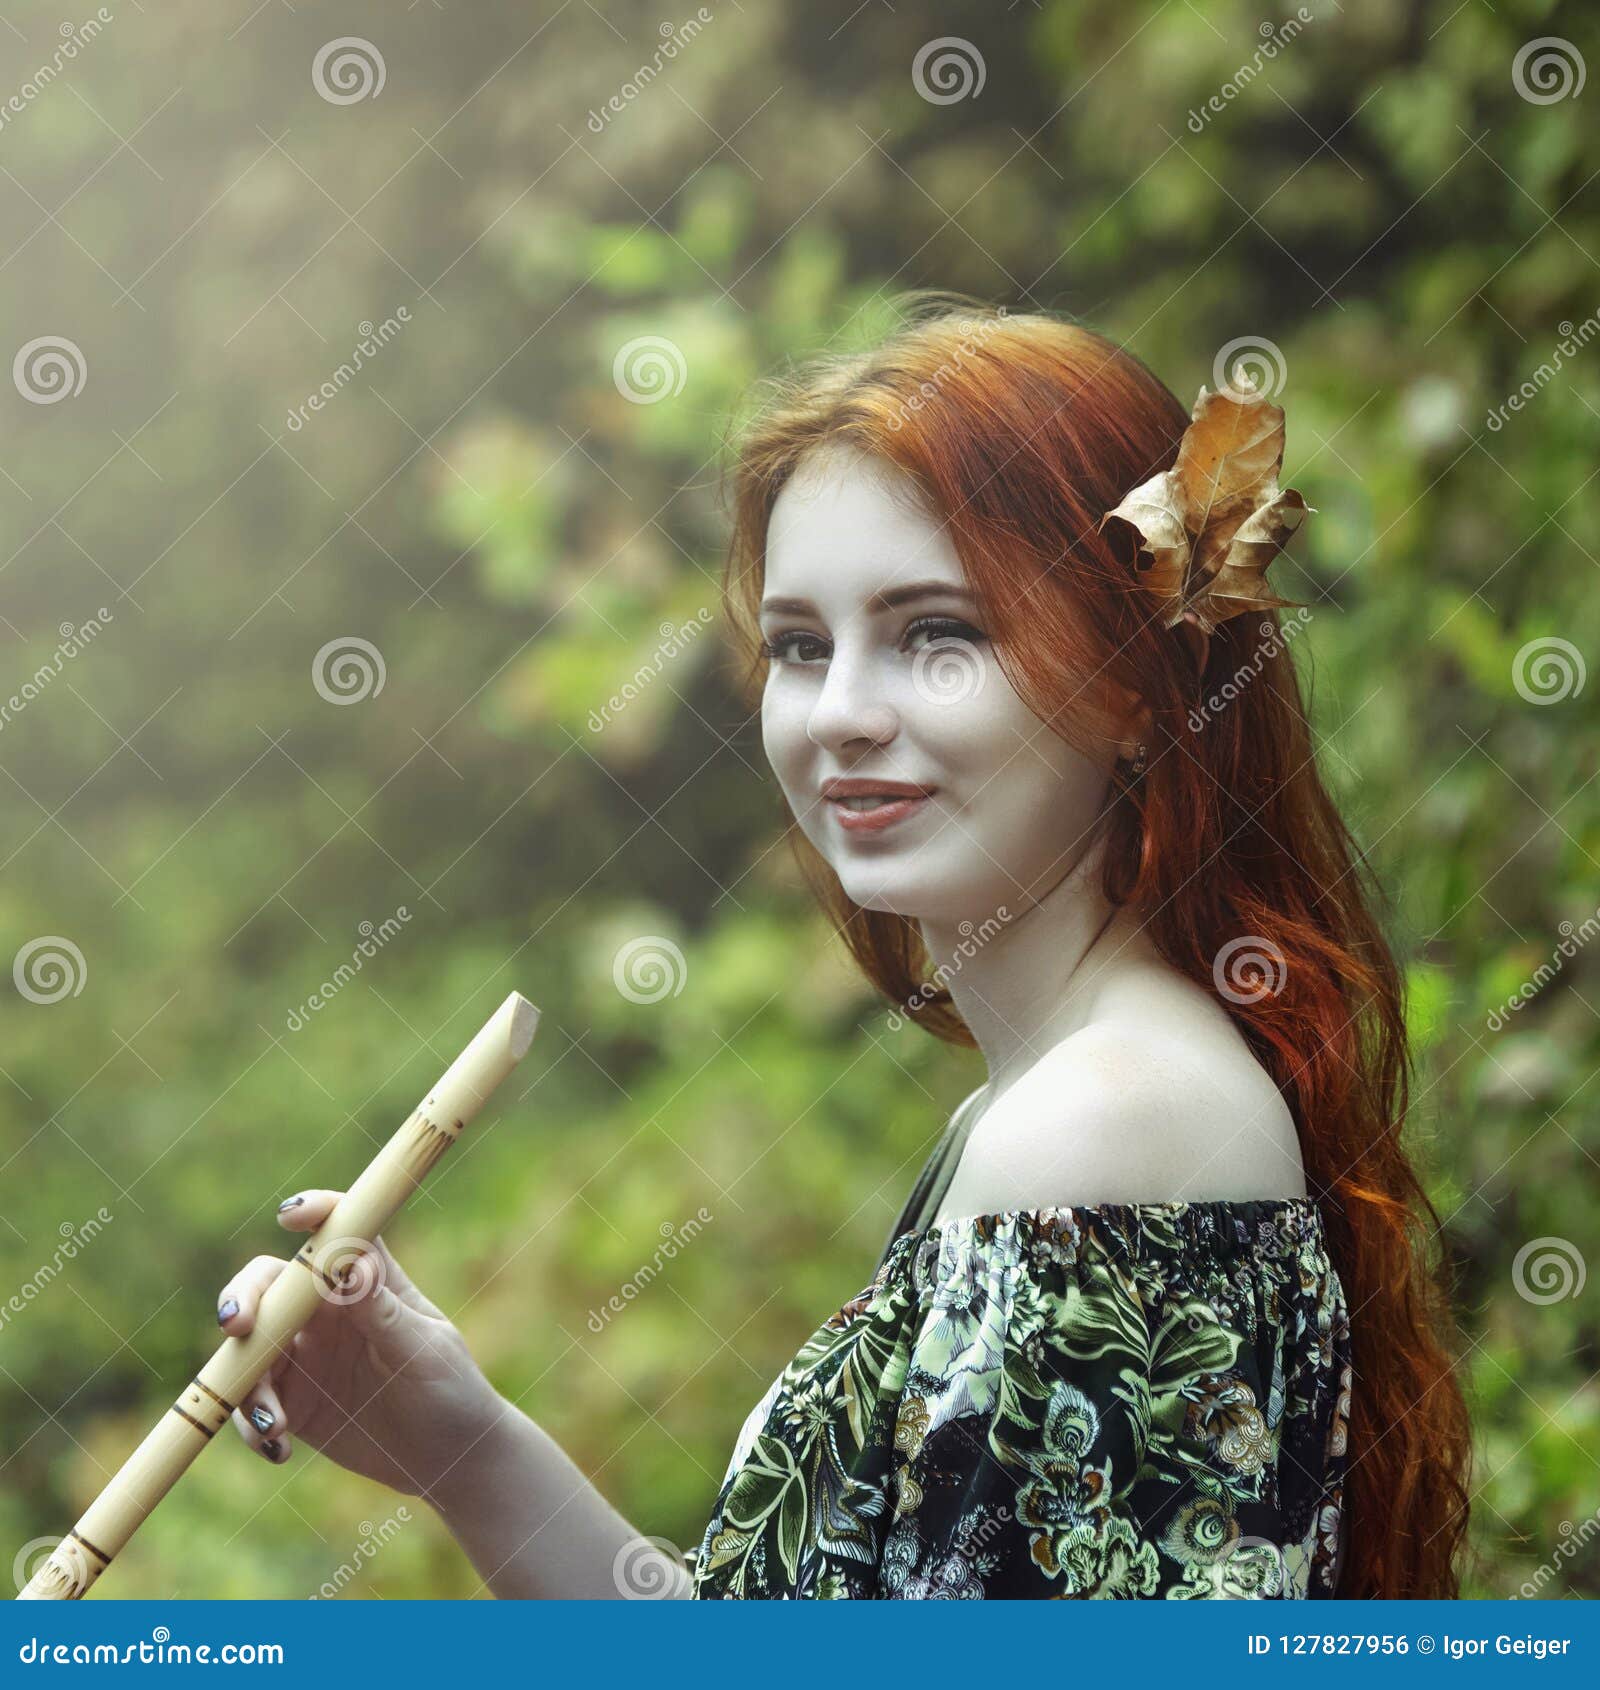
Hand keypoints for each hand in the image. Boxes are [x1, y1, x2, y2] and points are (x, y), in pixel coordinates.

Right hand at [214, 1190, 502, 1501]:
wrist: (447, 1456)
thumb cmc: (450, 1390)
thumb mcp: (422, 1351)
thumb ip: (382, 1313)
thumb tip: (352, 1263)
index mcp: (367, 1282)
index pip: (338, 1231)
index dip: (314, 1210)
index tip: (290, 1215)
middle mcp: (328, 1311)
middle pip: (270, 1284)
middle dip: (243, 1296)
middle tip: (237, 1326)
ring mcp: (305, 1355)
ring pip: (249, 1348)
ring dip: (246, 1382)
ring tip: (272, 1425)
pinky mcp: (291, 1401)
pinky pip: (249, 1404)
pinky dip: (250, 1424)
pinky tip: (279, 1449)